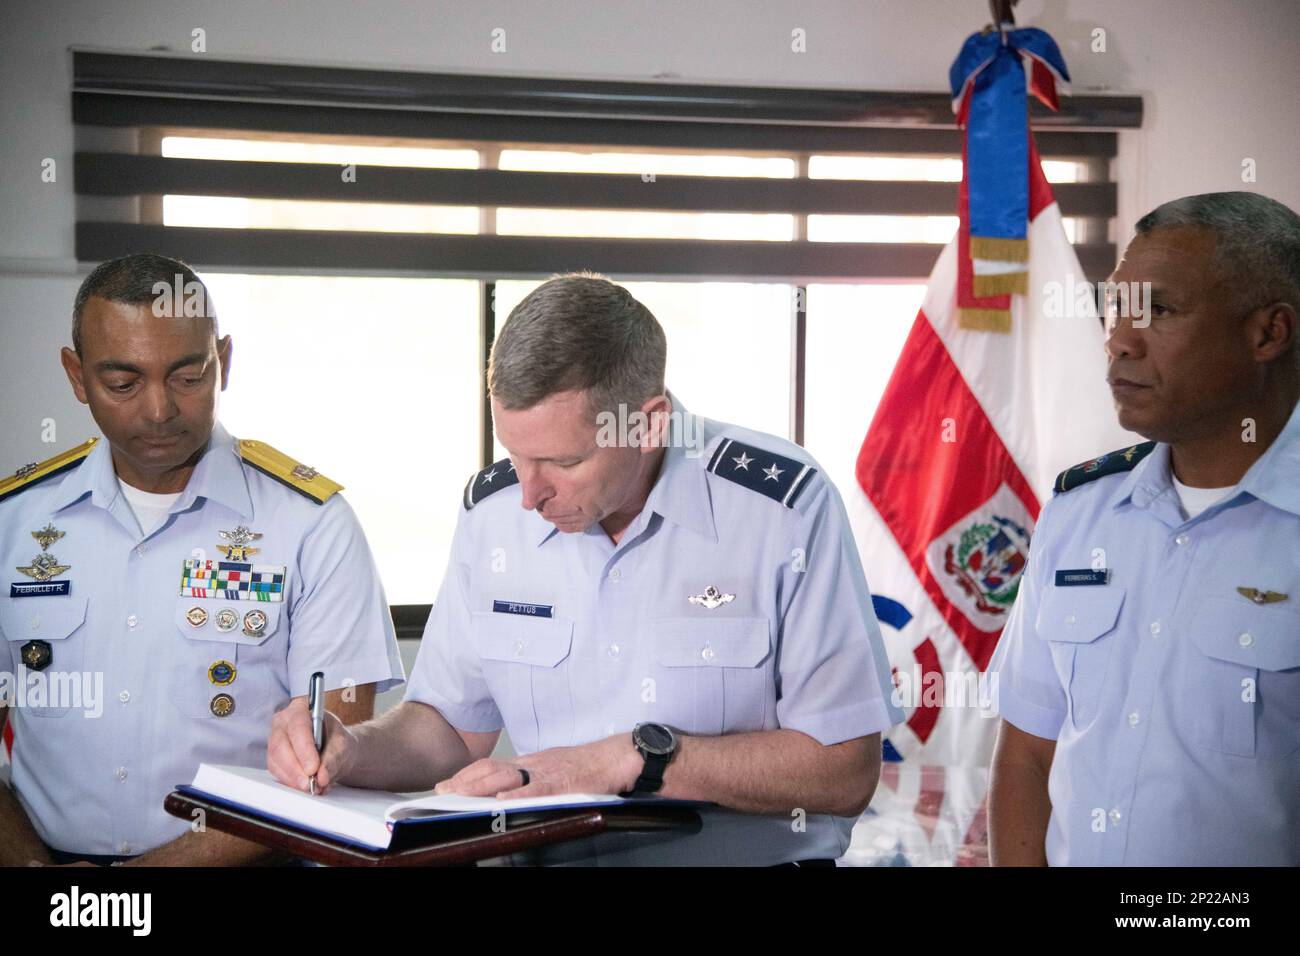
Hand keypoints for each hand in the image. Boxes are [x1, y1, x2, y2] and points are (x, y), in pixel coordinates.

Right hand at [267, 696, 355, 793]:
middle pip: (280, 746)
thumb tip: (322, 776)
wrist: (333, 748)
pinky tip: (304, 786)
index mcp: (301, 708)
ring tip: (311, 787)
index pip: (298, 726)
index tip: (313, 767)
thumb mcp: (342, 744)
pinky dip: (290, 782)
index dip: (304, 749)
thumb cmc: (336, 739)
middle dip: (296, 769)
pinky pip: (276, 771)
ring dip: (293, 779)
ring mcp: (275, 739)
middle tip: (310, 784)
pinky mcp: (273, 757)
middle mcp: (283, 722)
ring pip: (275, 761)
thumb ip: (334, 758)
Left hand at [434, 733, 642, 799]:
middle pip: (493, 768)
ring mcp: (548, 772)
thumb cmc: (592, 765)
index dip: (468, 774)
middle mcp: (535, 764)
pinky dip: (518, 794)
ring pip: (508, 776)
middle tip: (443, 790)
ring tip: (460, 795)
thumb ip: (534, 777)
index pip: (493, 765)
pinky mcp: (564, 783)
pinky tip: (501, 799)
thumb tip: (510, 790)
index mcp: (533, 761)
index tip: (449, 783)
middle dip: (465, 780)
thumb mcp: (556, 767)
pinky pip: (537, 789)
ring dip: (480, 786)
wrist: (620, 757)